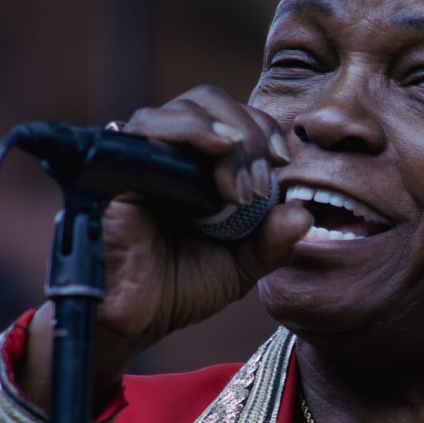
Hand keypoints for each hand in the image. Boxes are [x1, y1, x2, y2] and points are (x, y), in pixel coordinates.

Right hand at [18, 86, 312, 407]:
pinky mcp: (120, 164)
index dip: (265, 130)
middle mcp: (173, 154)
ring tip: (241, 187)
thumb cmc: (181, 290)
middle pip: (212, 102)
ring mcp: (144, 155)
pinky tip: (219, 147)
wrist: (136, 320)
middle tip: (259, 186)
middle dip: (249, 133)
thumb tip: (303, 213)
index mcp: (202, 168)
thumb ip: (274, 241)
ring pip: (187, 108)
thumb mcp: (242, 266)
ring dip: (226, 133)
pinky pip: (152, 126)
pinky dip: (191, 128)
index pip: (236, 120)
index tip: (284, 162)